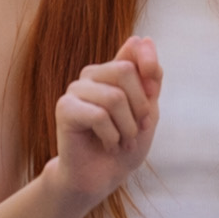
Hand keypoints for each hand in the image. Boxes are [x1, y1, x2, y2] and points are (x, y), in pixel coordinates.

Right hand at [44, 36, 161, 204]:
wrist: (101, 178)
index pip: (133, 48)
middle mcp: (92, 75)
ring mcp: (76, 90)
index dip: (149, 62)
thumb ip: (147, 78)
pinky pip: (98, 115)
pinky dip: (111, 136)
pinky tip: (108, 145)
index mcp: (112, 72)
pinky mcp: (64, 108)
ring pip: (114, 97)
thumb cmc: (125, 145)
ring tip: (123, 142)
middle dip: (139, 107)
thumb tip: (141, 39)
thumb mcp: (147, 111)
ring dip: (126, 128)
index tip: (154, 87)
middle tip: (136, 130)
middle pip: (125, 71)